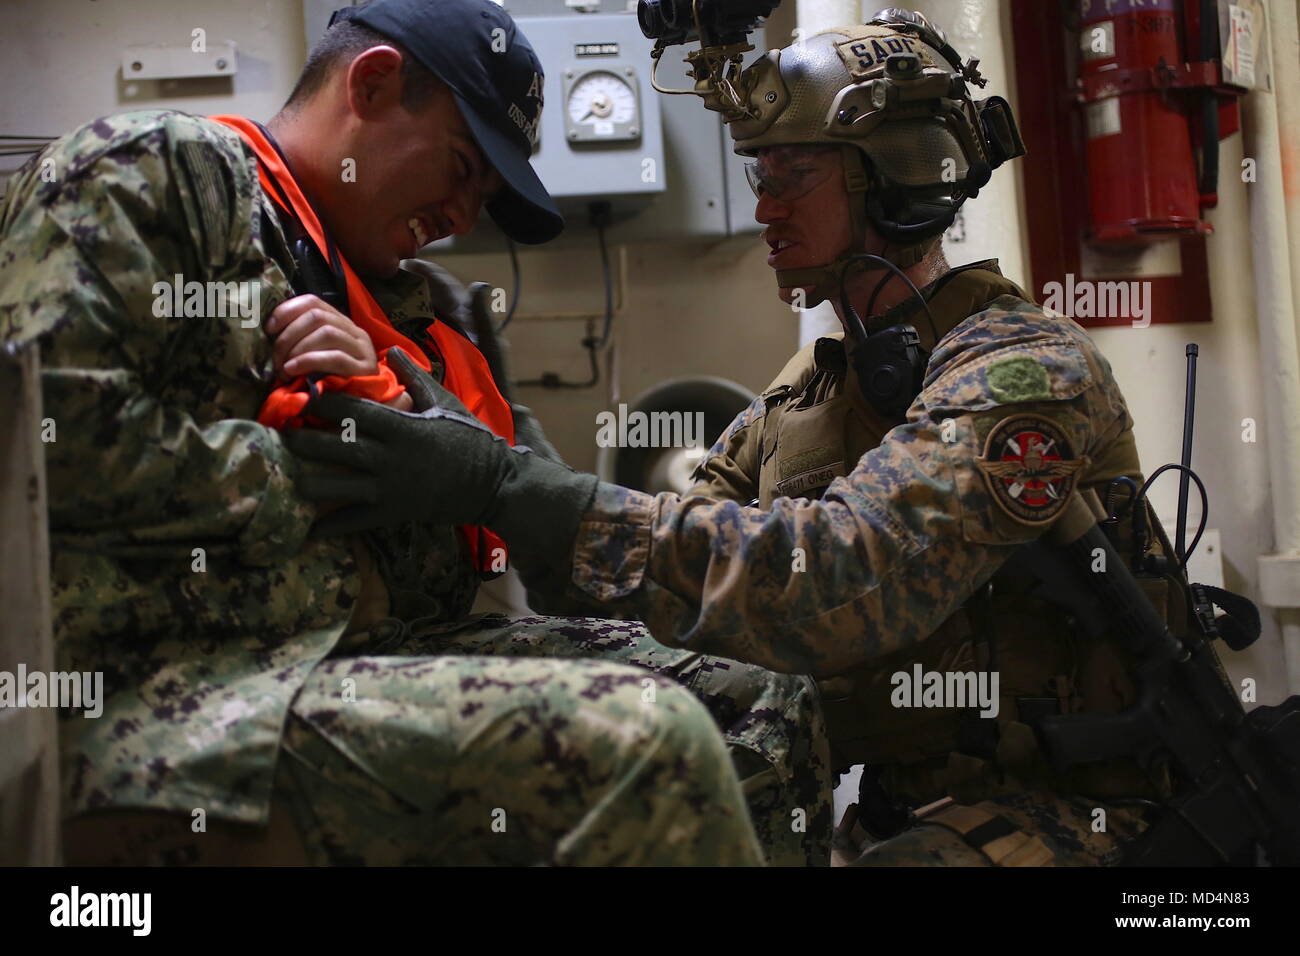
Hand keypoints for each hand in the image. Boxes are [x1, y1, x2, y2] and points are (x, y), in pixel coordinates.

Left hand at [265, 294, 412, 410]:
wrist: (361, 413)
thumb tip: (271, 330)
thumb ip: (302, 340)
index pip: (313, 302)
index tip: (269, 329)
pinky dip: (308, 361)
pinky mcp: (365, 370)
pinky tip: (293, 370)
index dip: (287, 311)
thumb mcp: (314, 357)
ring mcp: (363, 350)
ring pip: (326, 333)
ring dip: (297, 349)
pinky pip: (335, 357)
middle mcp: (355, 332)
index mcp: (342, 324)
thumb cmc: (330, 384)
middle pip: (317, 316)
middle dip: (289, 335)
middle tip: (275, 357)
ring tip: (283, 368)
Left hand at [284, 347, 512, 534]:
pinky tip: (309, 528)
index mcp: (401, 426)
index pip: (352, 411)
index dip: (322, 403)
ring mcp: (390, 488)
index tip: (303, 397)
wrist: (495, 484)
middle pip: (334, 447)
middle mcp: (390, 457)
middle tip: (279, 434)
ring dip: (308, 481)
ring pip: (336, 486)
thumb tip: (390, 349)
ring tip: (286, 474)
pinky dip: (330, 526)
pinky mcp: (394, 513)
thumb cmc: (472, 439)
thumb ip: (413, 377)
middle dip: (302, 440)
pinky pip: (355, 520)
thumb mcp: (445, 402)